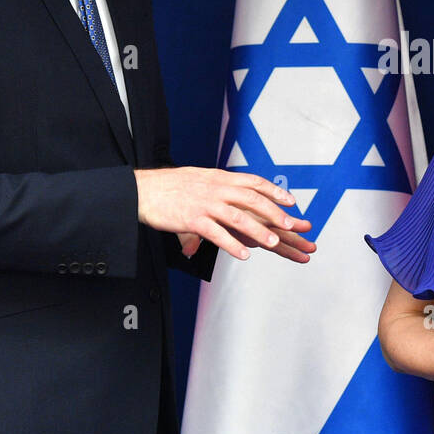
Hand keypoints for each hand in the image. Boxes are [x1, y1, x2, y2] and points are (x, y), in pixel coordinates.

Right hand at [135, 167, 316, 262]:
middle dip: (274, 212)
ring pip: (237, 217)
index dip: (274, 192)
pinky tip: (243, 255)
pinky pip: (216, 233)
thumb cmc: (171, 186)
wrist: (142, 190)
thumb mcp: (201, 178)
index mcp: (219, 178)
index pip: (254, 182)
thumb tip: (237, 191)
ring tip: (274, 243)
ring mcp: (204, 204)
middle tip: (291, 225)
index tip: (291, 201)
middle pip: (252, 199)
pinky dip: (232, 244)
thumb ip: (220, 186)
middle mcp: (215, 188)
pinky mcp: (192, 220)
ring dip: (258, 231)